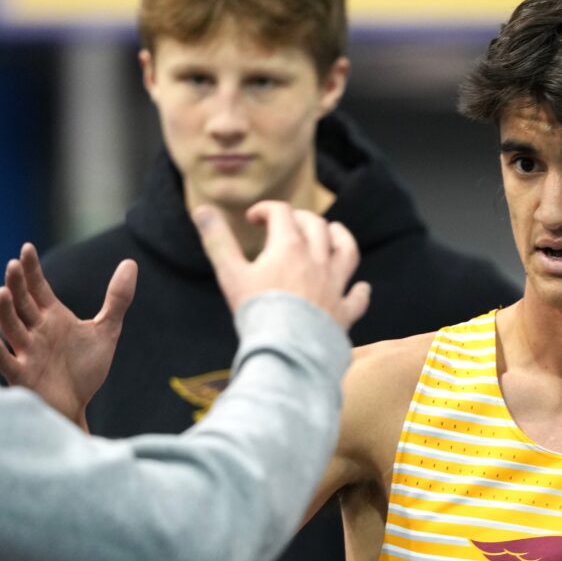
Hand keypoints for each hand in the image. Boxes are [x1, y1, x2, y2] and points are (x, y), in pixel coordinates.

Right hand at [0, 246, 136, 424]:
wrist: (77, 406)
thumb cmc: (84, 369)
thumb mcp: (105, 331)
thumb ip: (116, 299)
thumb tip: (130, 262)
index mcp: (51, 317)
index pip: (37, 288)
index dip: (31, 269)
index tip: (26, 249)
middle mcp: (35, 331)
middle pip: (22, 303)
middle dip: (17, 285)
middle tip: (13, 265)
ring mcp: (26, 352)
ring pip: (11, 328)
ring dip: (5, 312)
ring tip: (1, 292)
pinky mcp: (23, 376)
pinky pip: (8, 364)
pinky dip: (0, 353)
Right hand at [195, 201, 369, 329]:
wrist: (287, 351)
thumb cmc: (257, 313)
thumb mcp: (230, 274)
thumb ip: (217, 241)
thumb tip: (201, 209)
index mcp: (289, 247)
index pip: (281, 212)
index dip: (266, 209)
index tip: (253, 219)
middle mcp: (317, 260)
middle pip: (316, 225)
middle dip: (300, 218)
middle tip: (287, 225)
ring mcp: (334, 285)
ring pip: (346, 250)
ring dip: (340, 237)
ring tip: (333, 233)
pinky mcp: (345, 312)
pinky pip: (358, 297)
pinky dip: (360, 290)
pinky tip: (360, 288)